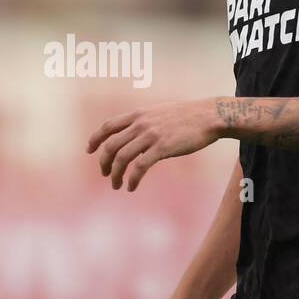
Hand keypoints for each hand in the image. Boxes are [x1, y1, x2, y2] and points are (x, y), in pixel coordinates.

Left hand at [86, 99, 221, 190]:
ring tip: (117, 185)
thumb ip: (144, 120)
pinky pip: (140, 167)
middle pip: (110, 145)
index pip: (107, 126)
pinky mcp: (162, 148)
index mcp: (138, 114)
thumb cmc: (187, 115)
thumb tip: (134, 132)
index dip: (95, 139)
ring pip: (122, 158)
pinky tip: (131, 187)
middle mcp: (140, 123)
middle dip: (104, 162)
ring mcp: (150, 135)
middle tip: (105, 174)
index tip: (89, 150)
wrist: (209, 116)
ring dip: (116, 175)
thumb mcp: (159, 112)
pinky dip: (132, 179)